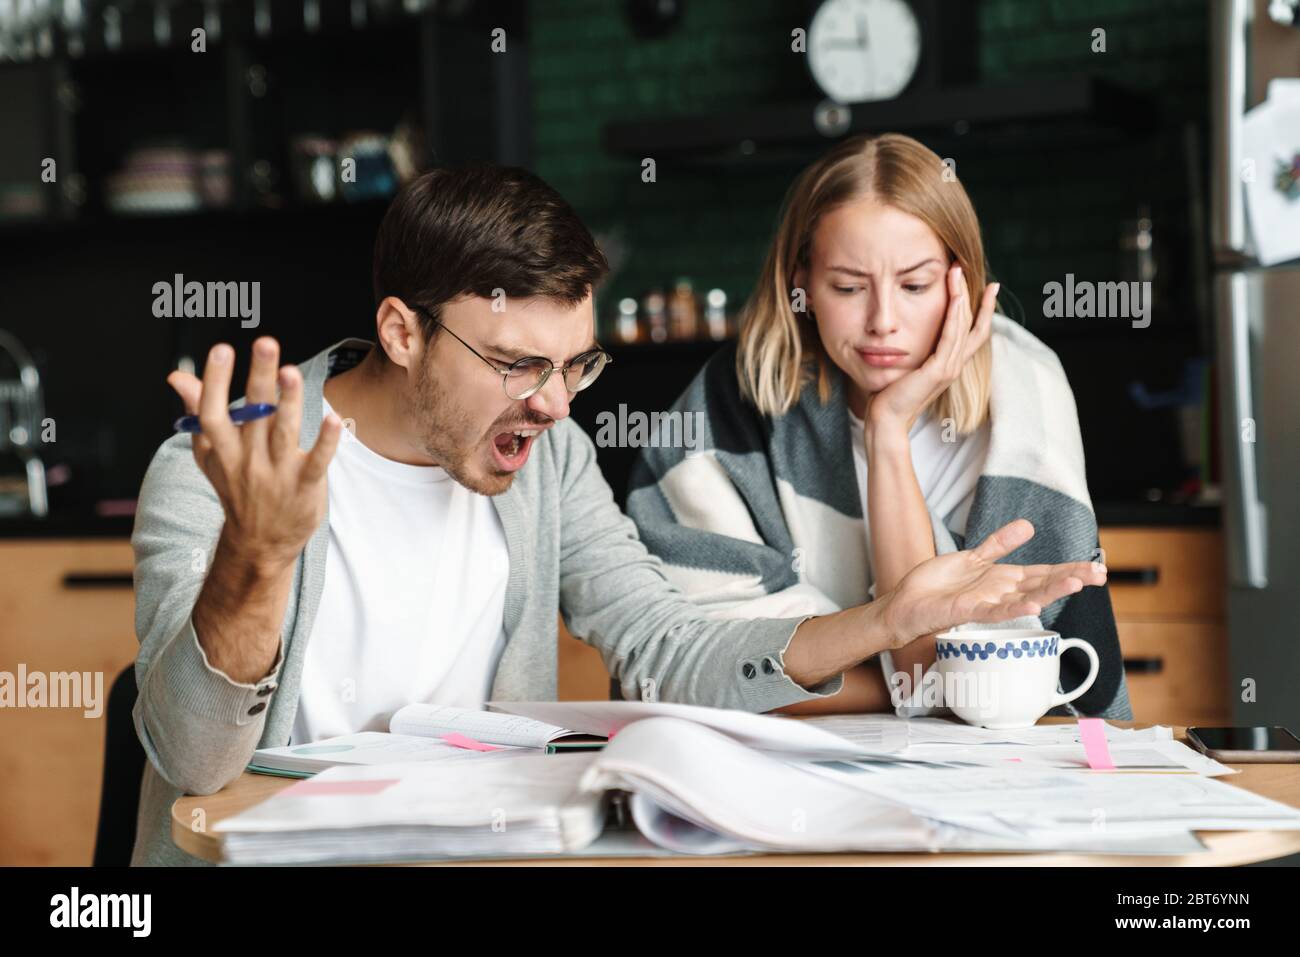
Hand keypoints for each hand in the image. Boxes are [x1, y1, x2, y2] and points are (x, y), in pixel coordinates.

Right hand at [168, 337, 341, 573]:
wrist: (259, 543)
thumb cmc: (236, 489)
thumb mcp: (210, 455)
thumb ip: (197, 412)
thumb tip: (176, 376)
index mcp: (223, 449)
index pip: (213, 412)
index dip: (215, 381)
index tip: (221, 350)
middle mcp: (248, 458)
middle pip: (254, 413)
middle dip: (259, 378)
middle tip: (265, 344)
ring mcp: (278, 473)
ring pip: (283, 432)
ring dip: (288, 402)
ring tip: (291, 372)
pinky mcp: (305, 485)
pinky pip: (318, 460)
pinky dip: (326, 441)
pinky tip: (334, 418)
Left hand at [864, 265, 997, 438]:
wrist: (885, 419)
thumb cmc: (890, 395)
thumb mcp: (908, 367)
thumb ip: (916, 351)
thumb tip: (910, 332)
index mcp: (950, 364)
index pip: (974, 332)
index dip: (983, 309)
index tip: (989, 286)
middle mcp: (955, 365)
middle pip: (972, 324)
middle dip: (970, 294)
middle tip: (962, 267)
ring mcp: (949, 368)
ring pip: (962, 326)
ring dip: (961, 297)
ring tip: (956, 272)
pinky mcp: (938, 371)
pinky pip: (950, 338)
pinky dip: (954, 316)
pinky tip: (956, 297)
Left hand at [879, 519, 1105, 646]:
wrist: (905, 602)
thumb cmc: (937, 585)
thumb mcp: (973, 557)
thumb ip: (1000, 544)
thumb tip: (1028, 525)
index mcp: (1004, 579)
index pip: (1044, 572)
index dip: (1069, 569)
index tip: (1097, 566)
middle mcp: (1001, 593)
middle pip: (1043, 584)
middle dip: (1071, 578)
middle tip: (1101, 574)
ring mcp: (987, 603)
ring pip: (1026, 597)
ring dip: (1051, 591)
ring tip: (1077, 582)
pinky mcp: (968, 610)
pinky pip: (996, 610)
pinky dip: (1015, 607)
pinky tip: (1034, 604)